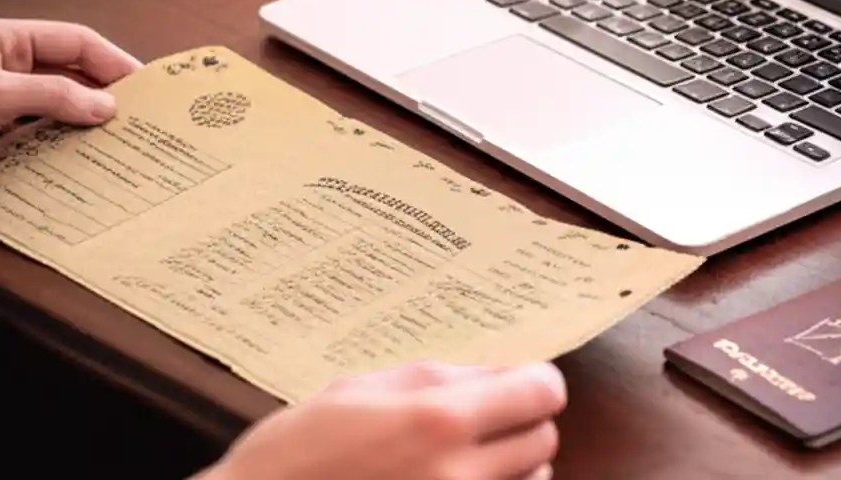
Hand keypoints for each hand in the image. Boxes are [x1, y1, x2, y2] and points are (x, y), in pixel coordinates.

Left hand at [0, 17, 140, 205]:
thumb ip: (54, 96)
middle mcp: (4, 68)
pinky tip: (80, 169)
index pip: (75, 42)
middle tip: (143, 124)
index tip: (148, 89)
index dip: (114, 61)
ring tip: (120, 150)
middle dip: (104, 98)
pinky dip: (58, 152)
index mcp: (5, 40)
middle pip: (70, 77)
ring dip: (83, 130)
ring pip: (55, 112)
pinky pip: (35, 142)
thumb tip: (108, 108)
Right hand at [199, 361, 566, 479]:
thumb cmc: (296, 453)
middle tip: (481, 420)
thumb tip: (495, 371)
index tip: (519, 383)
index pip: (541, 393)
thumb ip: (435, 376)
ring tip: (463, 459)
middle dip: (519, 422)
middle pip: (543, 438)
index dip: (533, 382)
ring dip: (513, 466)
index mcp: (437, 420)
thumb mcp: (359, 389)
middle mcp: (459, 474)